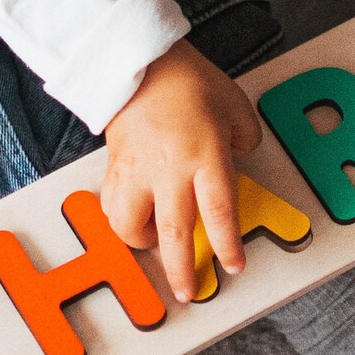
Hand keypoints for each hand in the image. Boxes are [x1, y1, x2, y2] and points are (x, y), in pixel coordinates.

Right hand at [101, 40, 261, 304]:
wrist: (138, 62)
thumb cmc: (189, 80)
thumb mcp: (235, 105)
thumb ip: (243, 139)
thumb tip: (238, 159)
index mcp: (205, 155)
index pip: (218, 213)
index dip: (226, 245)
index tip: (233, 266)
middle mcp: (169, 170)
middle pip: (174, 233)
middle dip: (181, 270)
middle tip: (187, 293)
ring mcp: (136, 171)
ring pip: (130, 227)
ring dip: (143, 243)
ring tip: (155, 242)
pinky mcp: (113, 167)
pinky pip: (111, 206)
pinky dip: (121, 218)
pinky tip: (132, 214)